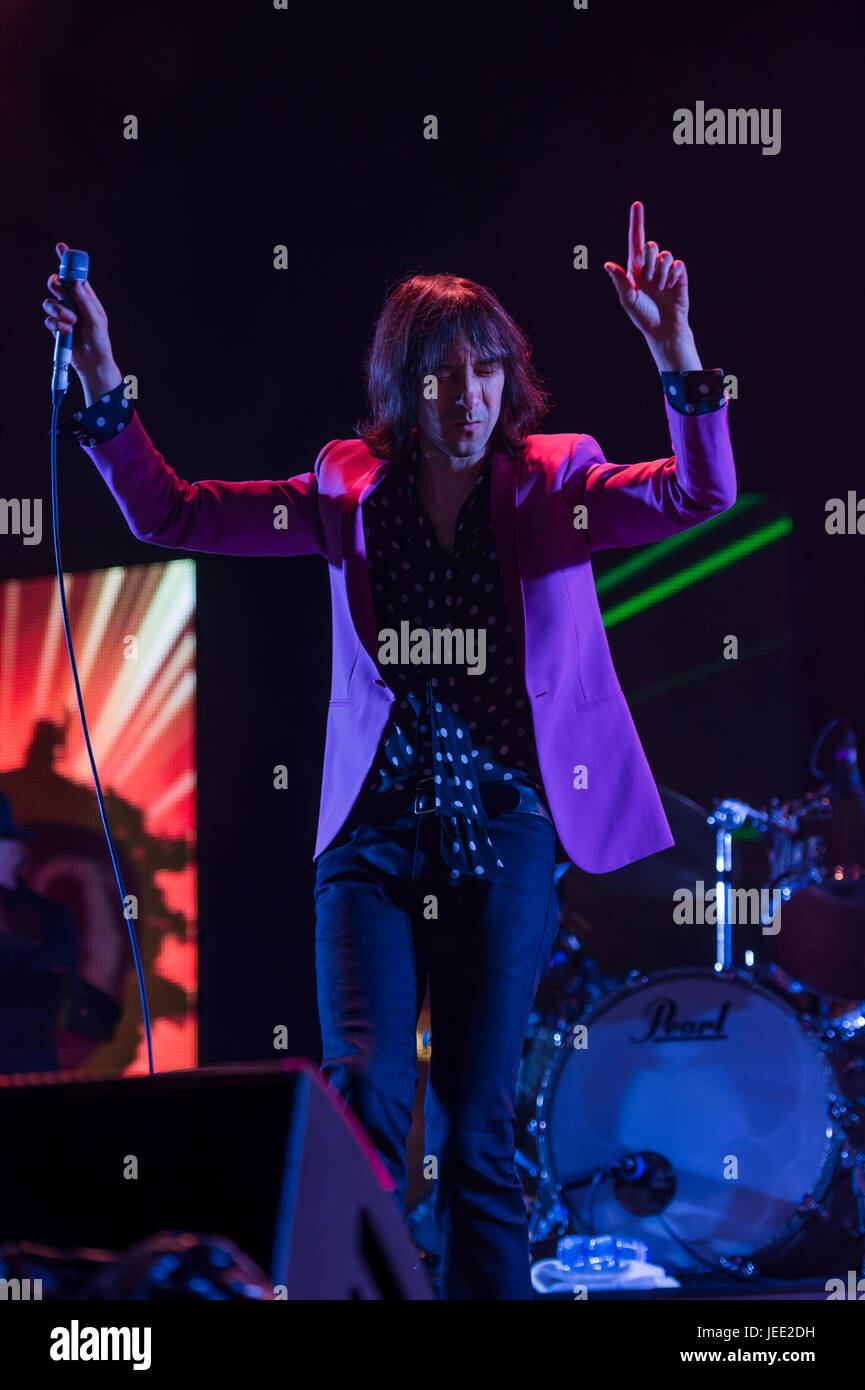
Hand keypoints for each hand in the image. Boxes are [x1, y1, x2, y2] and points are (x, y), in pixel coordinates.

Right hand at [43, 242, 121, 400]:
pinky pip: (48, 320)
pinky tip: (67, 332)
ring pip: (49, 302)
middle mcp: (72, 302)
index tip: (61, 247)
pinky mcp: (56, 326)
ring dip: (58, 311)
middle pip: (56, 283)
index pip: (75, 274)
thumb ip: (86, 302)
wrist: (93, 362)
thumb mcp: (97, 320)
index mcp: (85, 296)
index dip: (66, 260)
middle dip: (56, 286)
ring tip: (71, 322)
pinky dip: (56, 325)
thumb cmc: (100, 341)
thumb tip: (78, 283)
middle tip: (63, 293)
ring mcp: (62, 314)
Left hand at [603, 203, 699, 369]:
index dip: (637, 222)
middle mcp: (650, 265)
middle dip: (649, 261)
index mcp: (635, 268)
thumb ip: (620, 281)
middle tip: (648, 279)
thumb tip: (607, 264)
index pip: (635, 240)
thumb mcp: (628, 300)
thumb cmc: (643, 316)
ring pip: (664, 255)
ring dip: (660, 274)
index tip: (637, 204)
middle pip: (651, 245)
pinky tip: (670, 289)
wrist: (664, 329)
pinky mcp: (679, 274)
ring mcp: (665, 268)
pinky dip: (672, 277)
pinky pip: (676, 264)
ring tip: (659, 289)